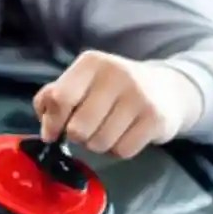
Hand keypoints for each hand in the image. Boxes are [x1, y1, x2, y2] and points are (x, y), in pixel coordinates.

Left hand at [33, 51, 202, 158]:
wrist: (167, 89)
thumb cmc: (113, 89)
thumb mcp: (83, 82)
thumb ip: (55, 97)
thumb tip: (45, 124)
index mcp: (92, 62)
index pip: (60, 98)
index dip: (52, 123)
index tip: (53, 133)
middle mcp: (116, 74)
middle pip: (78, 129)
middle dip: (79, 137)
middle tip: (88, 130)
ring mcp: (138, 95)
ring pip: (99, 143)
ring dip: (99, 145)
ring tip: (108, 131)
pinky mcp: (155, 118)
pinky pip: (122, 151)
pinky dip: (119, 150)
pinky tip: (125, 135)